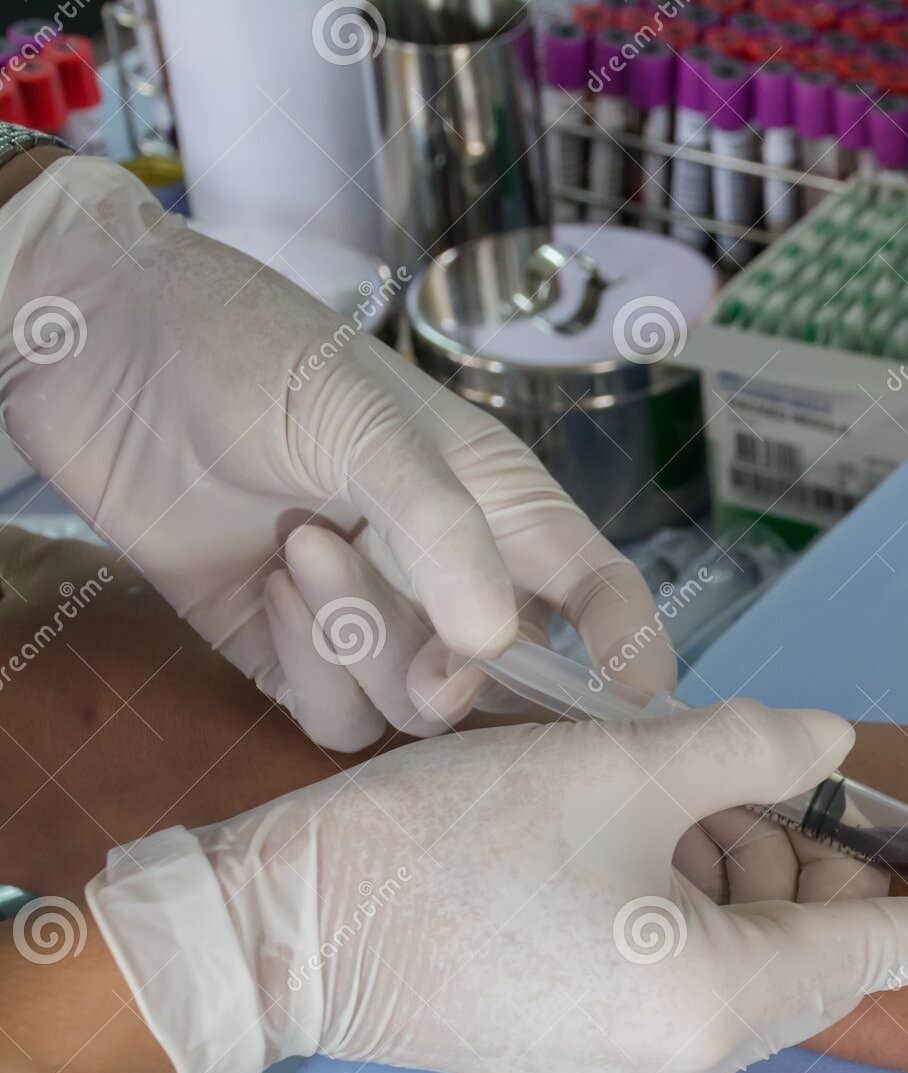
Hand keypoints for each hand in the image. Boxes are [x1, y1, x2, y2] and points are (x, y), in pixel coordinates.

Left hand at [0, 157, 672, 749]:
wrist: (103, 355)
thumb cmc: (252, 352)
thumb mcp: (368, 418)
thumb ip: (442, 531)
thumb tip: (493, 644)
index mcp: (503, 511)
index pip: (599, 594)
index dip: (631, 649)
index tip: (638, 700)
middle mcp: (453, 580)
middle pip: (515, 687)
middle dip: (470, 677)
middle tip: (430, 649)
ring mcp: (378, 627)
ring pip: (419, 714)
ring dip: (363, 647)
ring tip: (305, 549)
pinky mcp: (298, 662)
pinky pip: (337, 720)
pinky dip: (307, 667)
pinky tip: (267, 584)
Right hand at [85, 703, 907, 1072]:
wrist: (290, 933)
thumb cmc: (450, 845)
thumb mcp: (620, 767)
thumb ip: (755, 745)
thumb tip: (832, 741)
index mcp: (718, 999)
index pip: (880, 950)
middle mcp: (693, 1065)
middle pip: (812, 952)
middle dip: (806, 859)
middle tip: (750, 780)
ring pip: (751, 965)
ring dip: (737, 876)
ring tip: (657, 805)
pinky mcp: (595, 1072)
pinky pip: (695, 987)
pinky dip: (696, 915)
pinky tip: (635, 853)